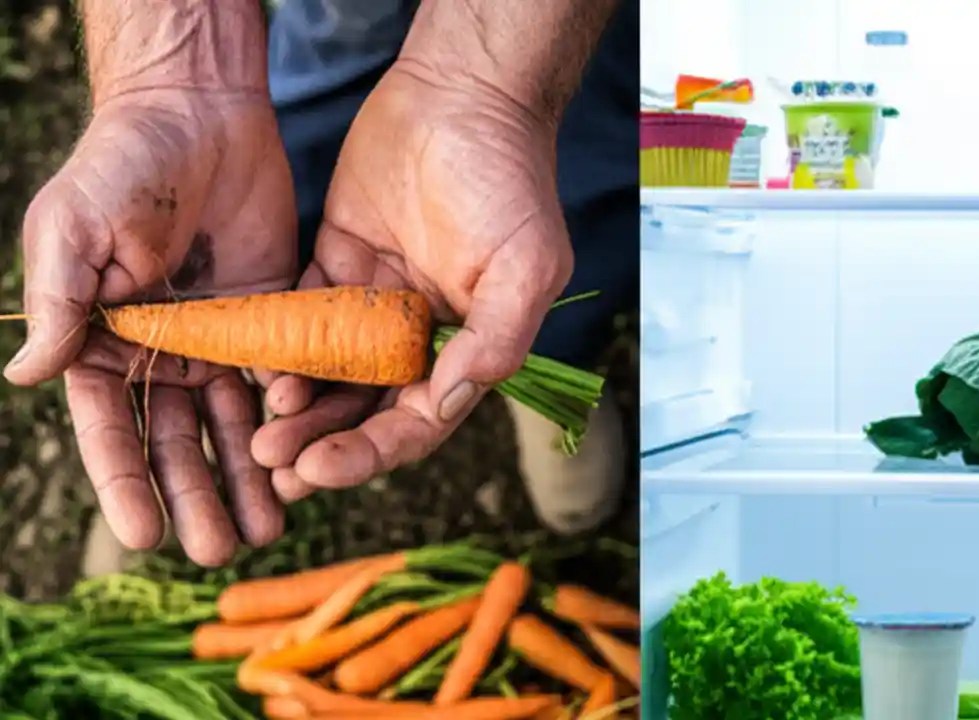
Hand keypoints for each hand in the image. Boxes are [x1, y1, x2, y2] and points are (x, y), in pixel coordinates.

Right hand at [5, 90, 297, 564]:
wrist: (199, 115)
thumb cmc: (123, 167)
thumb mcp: (76, 231)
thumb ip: (62, 304)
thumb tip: (24, 376)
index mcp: (103, 344)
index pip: (112, 430)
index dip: (126, 485)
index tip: (144, 538)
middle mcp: (162, 355)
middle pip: (179, 443)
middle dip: (197, 498)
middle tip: (218, 552)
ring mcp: (220, 341)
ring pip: (236, 426)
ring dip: (250, 478)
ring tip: (270, 530)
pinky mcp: (273, 320)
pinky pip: (284, 380)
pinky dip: (293, 421)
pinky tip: (310, 459)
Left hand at [251, 64, 571, 498]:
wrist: (462, 95)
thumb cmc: (508, 181)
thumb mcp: (526, 266)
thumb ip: (495, 340)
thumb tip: (444, 404)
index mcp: (467, 346)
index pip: (417, 419)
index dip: (372, 452)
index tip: (322, 470)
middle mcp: (419, 335)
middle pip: (365, 409)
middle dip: (323, 444)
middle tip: (275, 465)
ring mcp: (375, 302)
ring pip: (327, 373)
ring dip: (297, 407)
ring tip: (260, 432)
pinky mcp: (335, 263)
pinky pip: (300, 317)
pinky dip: (279, 348)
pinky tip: (255, 371)